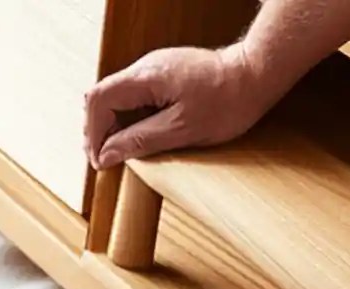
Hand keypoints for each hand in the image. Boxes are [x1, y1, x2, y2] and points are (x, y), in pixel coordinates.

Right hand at [83, 45, 276, 169]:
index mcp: (146, 77)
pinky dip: (128, 119)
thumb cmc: (228, 102)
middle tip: (106, 160)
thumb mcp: (182, 130)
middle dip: (98, 131)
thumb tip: (107, 155)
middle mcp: (144, 67)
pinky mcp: (162, 75)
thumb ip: (140, 141)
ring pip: (115, 98)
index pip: (98, 100)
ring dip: (112, 126)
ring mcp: (152, 69)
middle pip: (101, 97)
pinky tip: (138, 136)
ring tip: (121, 152)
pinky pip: (133, 97)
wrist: (256, 75)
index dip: (92, 132)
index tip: (100, 160)